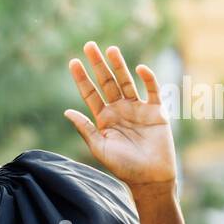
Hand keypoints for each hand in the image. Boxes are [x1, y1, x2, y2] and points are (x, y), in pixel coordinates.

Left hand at [64, 41, 177, 191]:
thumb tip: (67, 112)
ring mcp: (138, 109)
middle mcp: (119, 110)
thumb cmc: (123, 166)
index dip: (82, 79)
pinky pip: (152, 91)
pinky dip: (148, 79)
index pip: (90, 94)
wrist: (149, 178)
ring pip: (126, 82)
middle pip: (107, 83)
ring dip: (119, 66)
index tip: (72, 62)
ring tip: (110, 50)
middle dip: (98, 65)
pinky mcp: (156, 112)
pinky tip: (139, 68)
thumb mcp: (100, 147)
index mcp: (103, 118)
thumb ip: (85, 129)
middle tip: (89, 45)